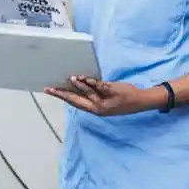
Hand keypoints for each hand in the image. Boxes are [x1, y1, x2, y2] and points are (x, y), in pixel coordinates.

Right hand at [43, 76, 158, 116]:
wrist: (140, 102)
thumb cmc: (120, 99)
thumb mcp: (104, 101)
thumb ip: (92, 95)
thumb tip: (78, 83)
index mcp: (94, 109)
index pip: (74, 103)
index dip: (61, 97)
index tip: (49, 90)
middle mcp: (98, 107)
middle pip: (77, 100)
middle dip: (63, 94)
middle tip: (51, 88)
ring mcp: (106, 100)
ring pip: (88, 92)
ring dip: (79, 86)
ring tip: (70, 78)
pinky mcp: (114, 92)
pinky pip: (100, 86)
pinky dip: (91, 82)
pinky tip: (84, 78)